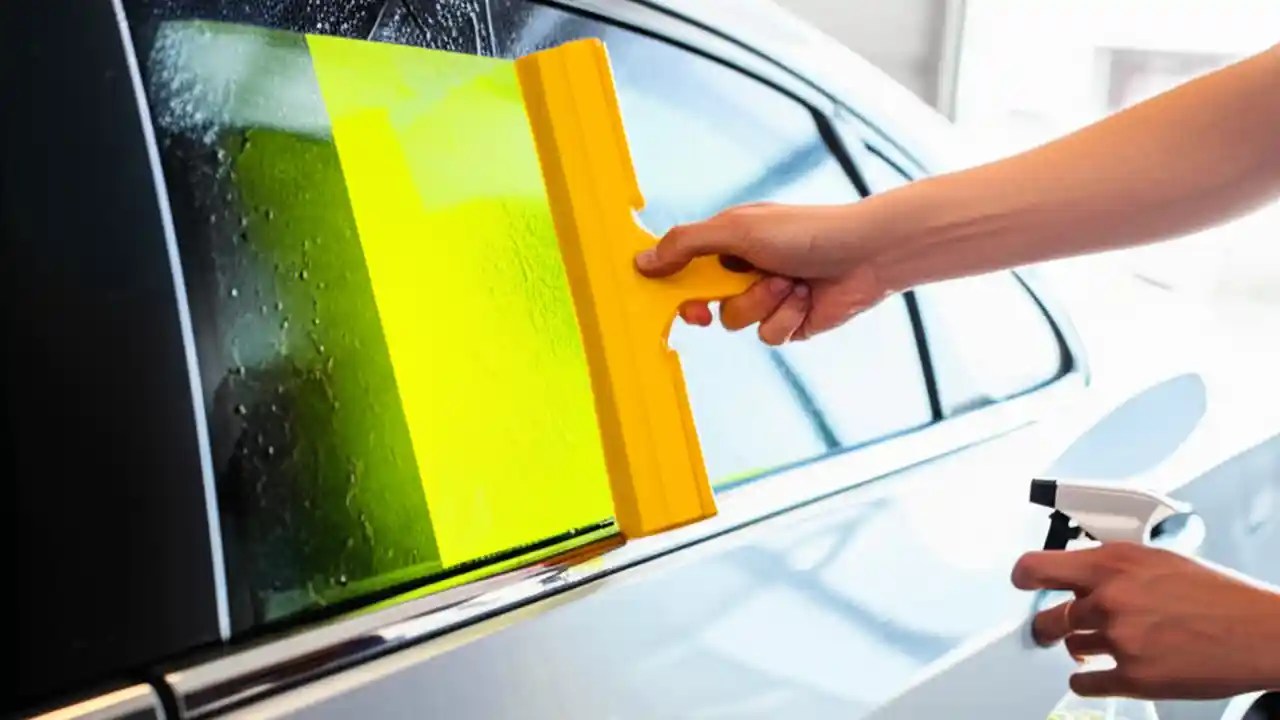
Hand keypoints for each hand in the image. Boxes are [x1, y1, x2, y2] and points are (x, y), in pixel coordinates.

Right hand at [634, 203, 889, 345]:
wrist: (866, 254)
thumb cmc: (805, 231)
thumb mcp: (737, 229)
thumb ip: (687, 244)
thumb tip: (643, 260)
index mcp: (728, 242)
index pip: (684, 267)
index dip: (674, 284)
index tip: (670, 295)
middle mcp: (744, 271)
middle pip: (704, 301)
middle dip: (718, 300)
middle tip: (717, 300)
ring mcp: (766, 299)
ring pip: (736, 321)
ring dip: (761, 302)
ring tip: (789, 281)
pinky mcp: (789, 323)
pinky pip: (768, 336)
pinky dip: (785, 317)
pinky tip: (805, 297)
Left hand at [1012, 542, 1279, 699]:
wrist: (1258, 633)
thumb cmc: (1218, 596)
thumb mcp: (1157, 560)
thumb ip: (1112, 566)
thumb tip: (1078, 572)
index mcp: (1113, 564)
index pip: (1038, 567)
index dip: (1023, 577)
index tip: (1020, 583)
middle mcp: (1109, 599)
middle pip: (1050, 617)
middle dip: (1052, 624)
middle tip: (1053, 626)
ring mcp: (1119, 640)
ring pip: (1070, 647)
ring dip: (1079, 648)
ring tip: (1102, 644)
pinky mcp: (1132, 677)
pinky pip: (1084, 682)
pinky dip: (1085, 679)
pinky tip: (1094, 674)